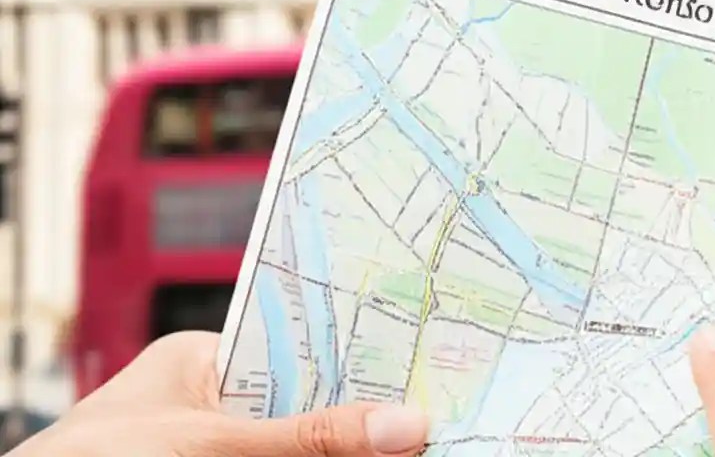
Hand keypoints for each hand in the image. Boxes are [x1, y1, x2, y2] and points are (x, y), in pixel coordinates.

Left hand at [14, 331, 428, 456]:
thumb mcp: (210, 443)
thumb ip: (309, 438)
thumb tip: (407, 425)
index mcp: (205, 360)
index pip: (299, 345)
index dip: (361, 357)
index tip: (422, 365)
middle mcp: (215, 404)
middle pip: (310, 404)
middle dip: (365, 415)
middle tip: (432, 417)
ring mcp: (216, 450)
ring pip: (304, 445)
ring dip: (352, 445)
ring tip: (421, 440)